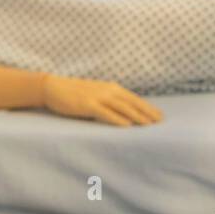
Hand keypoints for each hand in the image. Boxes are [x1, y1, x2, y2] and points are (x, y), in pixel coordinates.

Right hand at [42, 74, 162, 126]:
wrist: (54, 87)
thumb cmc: (76, 93)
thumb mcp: (97, 94)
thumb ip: (110, 101)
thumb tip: (123, 112)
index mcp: (112, 88)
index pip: (134, 98)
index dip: (147, 107)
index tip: (159, 116)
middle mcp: (108, 90)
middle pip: (132, 102)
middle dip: (147, 112)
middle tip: (160, 122)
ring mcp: (98, 97)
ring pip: (122, 107)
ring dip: (137, 116)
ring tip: (148, 125)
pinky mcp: (87, 105)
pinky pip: (106, 113)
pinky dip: (118, 119)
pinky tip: (127, 126)